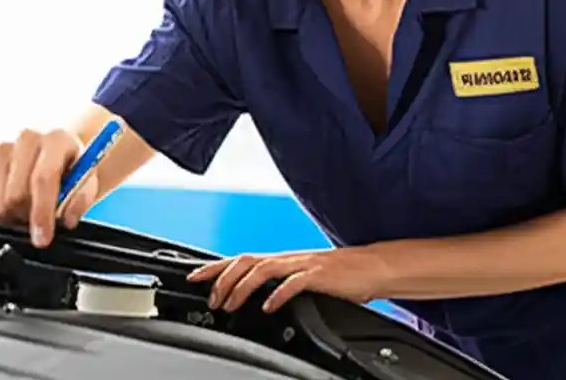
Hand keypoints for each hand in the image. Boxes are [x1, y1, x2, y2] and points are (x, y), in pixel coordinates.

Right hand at [0, 128, 97, 247]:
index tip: (42, 238)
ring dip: (13, 215)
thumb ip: (81, 200)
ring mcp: (4, 149)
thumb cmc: (73, 170)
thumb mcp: (88, 183)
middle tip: (40, 218)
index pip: (43, 179)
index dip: (42, 213)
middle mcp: (28, 139)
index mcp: (57, 140)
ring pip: (0, 200)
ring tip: (29, 208)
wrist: (60, 157)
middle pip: (17, 194)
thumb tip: (67, 218)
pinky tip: (12, 206)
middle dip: (28, 216)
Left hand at [187, 247, 390, 313]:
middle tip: (211, 299)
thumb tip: (259, 300)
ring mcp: (303, 265)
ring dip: (242, 287)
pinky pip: (295, 283)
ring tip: (231, 304)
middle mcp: (289, 259)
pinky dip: (278, 294)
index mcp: (283, 260)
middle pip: (246, 260)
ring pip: (264, 270)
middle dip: (223, 278)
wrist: (373, 267)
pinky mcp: (320, 276)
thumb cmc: (341, 276)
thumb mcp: (305, 279)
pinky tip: (269, 306)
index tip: (193, 276)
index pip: (241, 259)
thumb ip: (282, 285)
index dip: (214, 267)